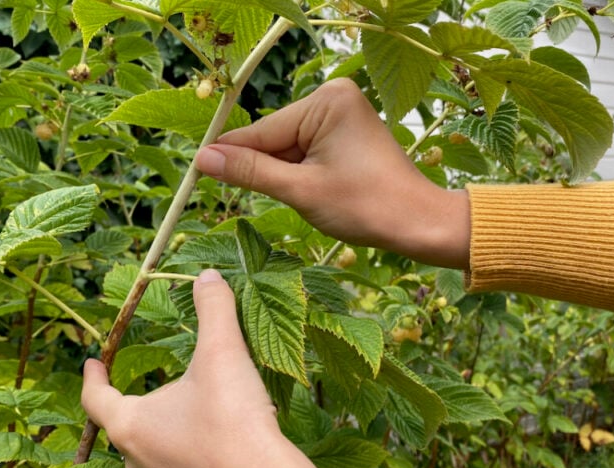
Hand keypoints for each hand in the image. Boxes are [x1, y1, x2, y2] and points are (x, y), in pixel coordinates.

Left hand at [83, 269, 437, 467]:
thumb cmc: (232, 418)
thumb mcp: (222, 352)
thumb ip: (213, 309)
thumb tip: (208, 276)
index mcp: (130, 424)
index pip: (95, 399)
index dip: (92, 378)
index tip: (92, 363)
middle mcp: (137, 463)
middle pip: (126, 429)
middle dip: (137, 408)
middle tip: (155, 388)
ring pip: (154, 459)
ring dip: (166, 439)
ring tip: (190, 420)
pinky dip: (193, 466)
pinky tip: (218, 456)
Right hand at [195, 78, 469, 268]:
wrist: (417, 223)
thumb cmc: (366, 206)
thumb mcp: (300, 190)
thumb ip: (251, 171)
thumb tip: (203, 159)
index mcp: (327, 101)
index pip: (263, 130)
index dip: (230, 154)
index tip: (196, 168)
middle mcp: (334, 97)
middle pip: (275, 138)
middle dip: (263, 169)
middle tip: (243, 199)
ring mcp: (341, 115)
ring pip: (288, 149)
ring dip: (282, 176)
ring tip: (298, 200)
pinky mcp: (345, 134)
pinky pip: (306, 152)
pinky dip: (298, 175)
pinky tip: (307, 194)